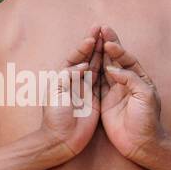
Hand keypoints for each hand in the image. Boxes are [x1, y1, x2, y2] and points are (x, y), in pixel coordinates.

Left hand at [39, 26, 101, 159]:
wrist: (61, 140)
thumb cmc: (55, 118)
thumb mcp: (57, 94)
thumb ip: (68, 76)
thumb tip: (82, 65)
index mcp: (62, 78)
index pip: (74, 57)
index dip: (82, 46)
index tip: (92, 37)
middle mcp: (74, 81)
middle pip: (86, 58)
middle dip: (94, 44)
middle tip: (102, 29)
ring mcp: (85, 90)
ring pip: (96, 67)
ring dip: (102, 53)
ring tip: (109, 39)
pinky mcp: (96, 100)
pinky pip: (103, 81)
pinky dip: (108, 70)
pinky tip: (115, 60)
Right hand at [99, 26, 163, 162]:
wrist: (141, 143)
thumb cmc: (147, 120)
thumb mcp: (144, 96)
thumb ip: (129, 79)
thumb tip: (112, 68)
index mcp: (139, 79)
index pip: (127, 59)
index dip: (118, 49)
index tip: (108, 42)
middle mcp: (127, 83)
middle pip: (115, 60)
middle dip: (107, 44)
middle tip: (99, 29)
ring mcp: (115, 92)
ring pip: (104, 68)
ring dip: (98, 55)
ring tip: (91, 40)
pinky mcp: (104, 102)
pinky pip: (96, 83)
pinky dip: (91, 72)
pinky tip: (84, 62)